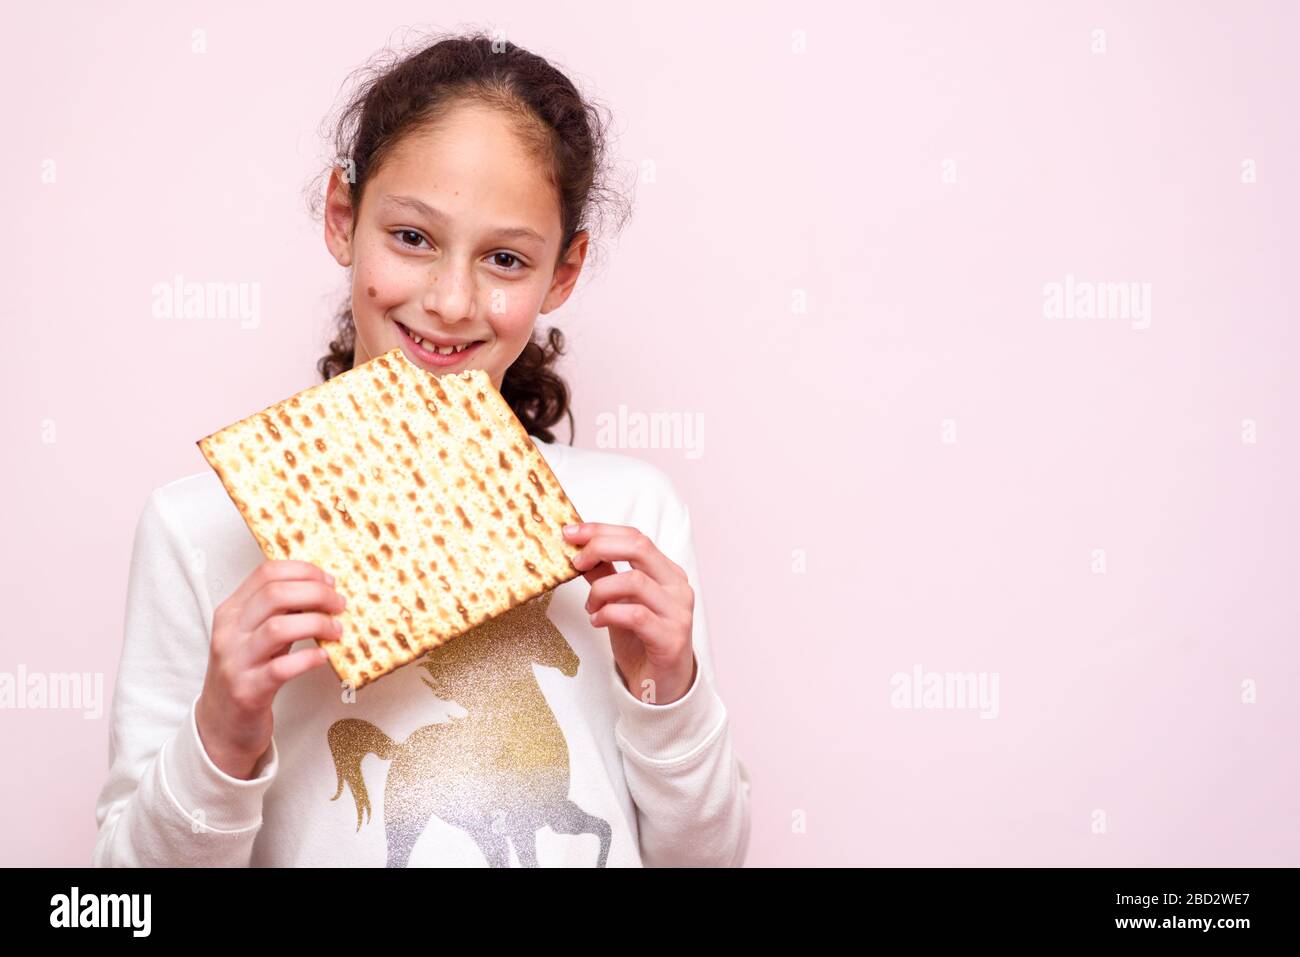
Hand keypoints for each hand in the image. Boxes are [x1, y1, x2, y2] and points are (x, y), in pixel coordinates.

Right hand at [195, 560, 345, 778]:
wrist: (222, 724)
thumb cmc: (248, 672)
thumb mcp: (257, 634)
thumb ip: (280, 610)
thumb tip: (323, 588)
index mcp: (232, 610)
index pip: (267, 573)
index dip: (304, 571)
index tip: (329, 581)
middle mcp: (229, 632)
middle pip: (275, 594)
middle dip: (316, 593)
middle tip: (339, 604)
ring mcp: (236, 661)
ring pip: (278, 628)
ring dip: (316, 624)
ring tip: (337, 630)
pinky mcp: (247, 690)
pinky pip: (282, 668)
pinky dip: (308, 659)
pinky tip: (323, 656)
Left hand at [564, 523, 696, 704]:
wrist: (661, 687)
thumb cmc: (641, 642)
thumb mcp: (618, 603)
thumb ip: (605, 576)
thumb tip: (578, 550)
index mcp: (667, 572)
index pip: (635, 537)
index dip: (601, 530)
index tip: (570, 533)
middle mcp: (677, 587)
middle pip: (639, 547)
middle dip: (599, 548)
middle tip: (574, 562)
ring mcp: (678, 612)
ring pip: (635, 581)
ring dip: (601, 590)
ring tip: (591, 606)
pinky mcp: (671, 638)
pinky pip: (635, 615)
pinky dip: (609, 613)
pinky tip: (598, 621)